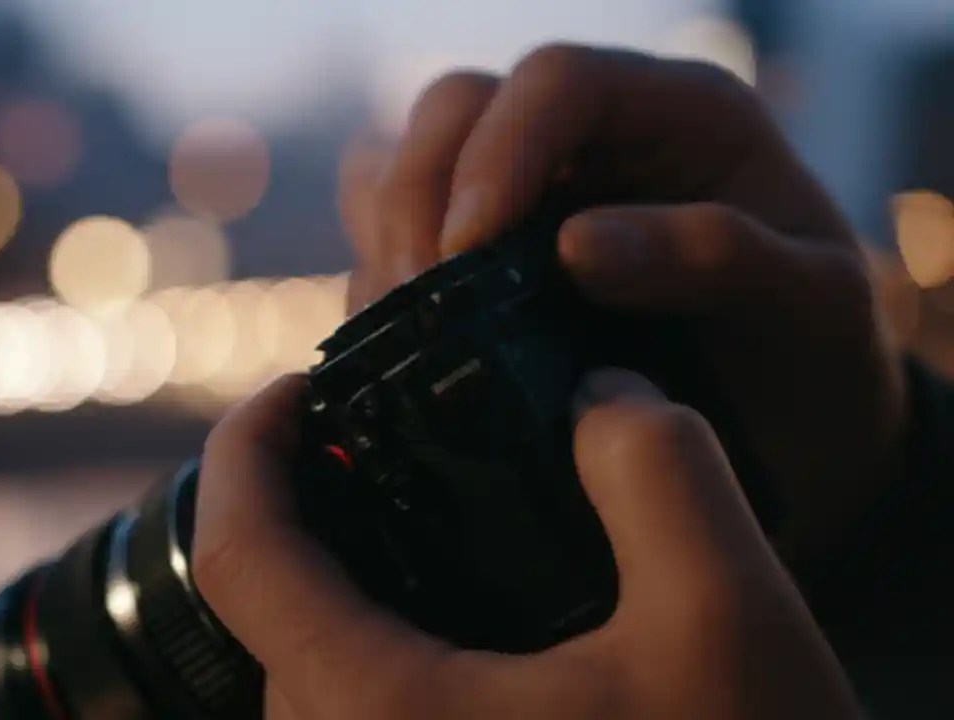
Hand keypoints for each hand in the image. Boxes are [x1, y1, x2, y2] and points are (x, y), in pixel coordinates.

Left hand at [193, 371, 863, 719]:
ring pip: (308, 676)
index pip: (237, 557)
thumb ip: (656, 471)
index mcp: (381, 716)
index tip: (295, 391)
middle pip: (267, 615)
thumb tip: (595, 397)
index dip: (244, 448)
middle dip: (303, 512)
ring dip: (340, 588)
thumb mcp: (728, 619)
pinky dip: (377, 652)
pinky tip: (466, 628)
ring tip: (418, 522)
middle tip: (375, 443)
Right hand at [338, 44, 907, 562]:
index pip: (557, 82)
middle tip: (418, 297)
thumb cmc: (812, 352)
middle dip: (418, 193)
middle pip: (457, 108)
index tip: (465, 251)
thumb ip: (720, 257)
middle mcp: (589, 139)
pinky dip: (381, 283)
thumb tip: (578, 246)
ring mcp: (528, 198)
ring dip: (388, 240)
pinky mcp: (487, 260)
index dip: (497, 153)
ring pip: (408, 164)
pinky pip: (399, 238)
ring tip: (403, 333)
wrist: (791, 431)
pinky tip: (401, 346)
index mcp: (676, 115)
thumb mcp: (814, 302)